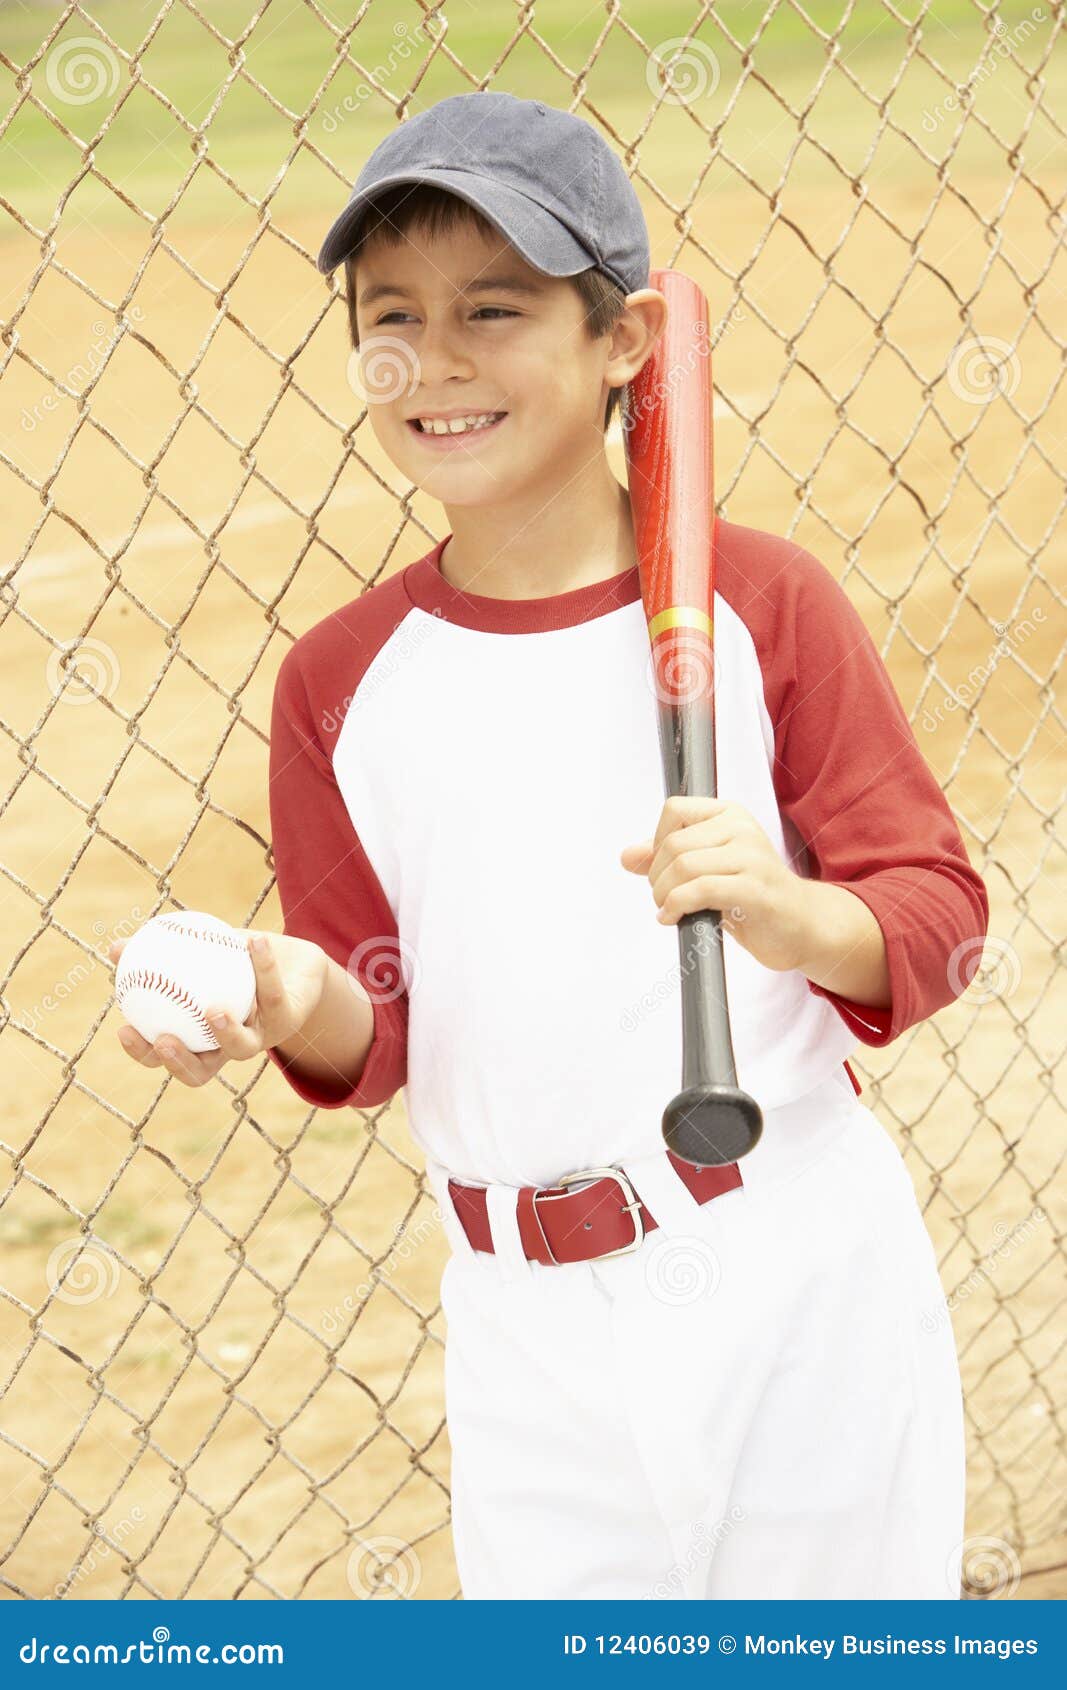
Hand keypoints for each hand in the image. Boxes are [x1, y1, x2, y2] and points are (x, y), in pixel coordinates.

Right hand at [108, 929, 328, 1086]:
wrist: (296, 963)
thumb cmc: (237, 962)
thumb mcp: (197, 952)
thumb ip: (159, 952)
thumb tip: (115, 948)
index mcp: (201, 1038)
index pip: (165, 1056)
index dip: (143, 1053)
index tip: (124, 1029)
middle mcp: (229, 1047)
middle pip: (200, 1072)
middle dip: (178, 1063)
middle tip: (162, 1039)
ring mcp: (261, 1038)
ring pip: (242, 1048)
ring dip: (226, 1032)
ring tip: (212, 1010)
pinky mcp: (290, 1019)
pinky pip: (273, 993)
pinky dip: (264, 967)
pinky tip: (253, 941)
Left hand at [620, 795, 808, 972]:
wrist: (801, 926)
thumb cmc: (753, 896)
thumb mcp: (707, 870)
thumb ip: (668, 859)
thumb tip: (627, 856)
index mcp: (730, 815)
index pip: (674, 810)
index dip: (656, 843)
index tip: (662, 870)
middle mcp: (742, 829)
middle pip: (673, 843)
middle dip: (656, 877)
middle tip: (663, 898)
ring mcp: (751, 857)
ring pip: (684, 865)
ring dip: (664, 894)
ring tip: (669, 909)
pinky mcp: (755, 889)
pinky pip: (701, 889)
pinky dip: (677, 906)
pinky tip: (674, 918)